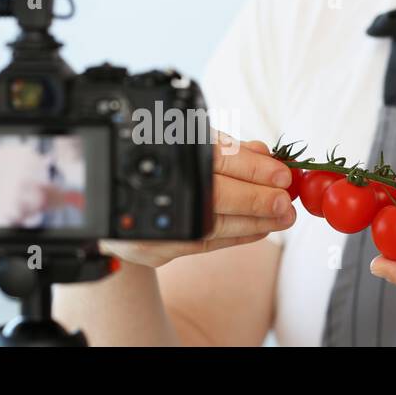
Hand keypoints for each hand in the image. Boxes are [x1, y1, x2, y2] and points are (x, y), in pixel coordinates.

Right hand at [101, 134, 295, 267]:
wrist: (111, 206)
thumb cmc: (159, 169)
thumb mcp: (189, 145)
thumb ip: (227, 149)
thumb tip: (265, 152)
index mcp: (165, 150)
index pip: (216, 159)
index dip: (252, 167)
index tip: (282, 174)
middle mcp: (156, 188)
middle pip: (216, 194)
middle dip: (257, 199)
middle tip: (284, 201)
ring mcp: (154, 223)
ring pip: (214, 224)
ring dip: (255, 221)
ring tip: (282, 216)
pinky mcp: (156, 250)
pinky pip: (206, 244)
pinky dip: (238, 236)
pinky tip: (261, 228)